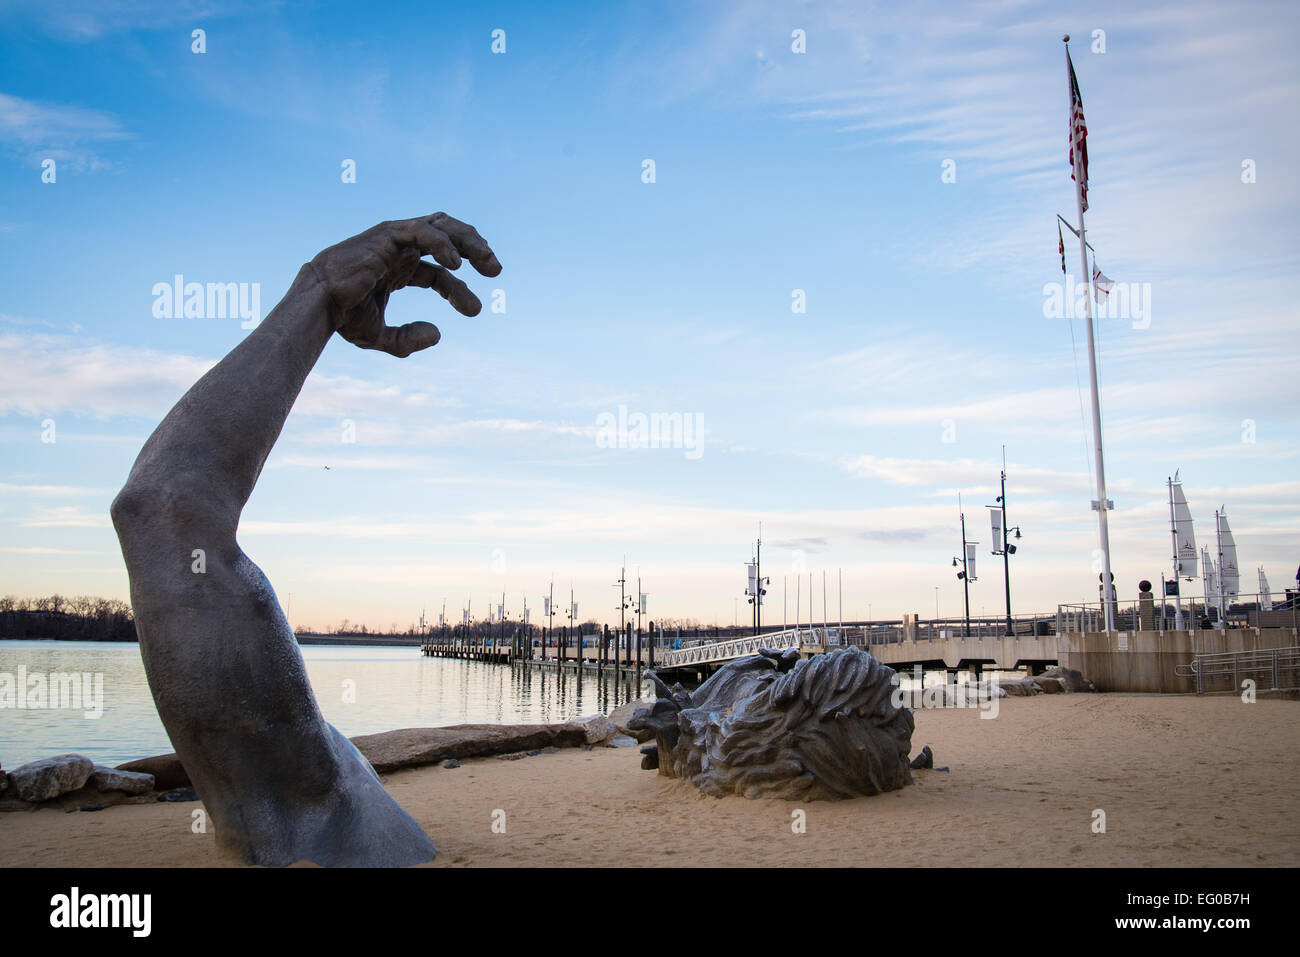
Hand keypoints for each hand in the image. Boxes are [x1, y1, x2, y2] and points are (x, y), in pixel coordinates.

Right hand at [308, 213, 501, 356]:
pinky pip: (423, 231)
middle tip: (496, 271)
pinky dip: (443, 243)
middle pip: (448, 238)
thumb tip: (438, 335)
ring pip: (442, 227)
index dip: (459, 289)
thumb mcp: (379, 337)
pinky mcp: (389, 234)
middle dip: (475, 249)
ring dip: (470, 242)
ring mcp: (395, 238)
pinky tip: (456, 264)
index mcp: (399, 267)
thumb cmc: (343, 317)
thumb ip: (406, 340)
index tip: (475, 309)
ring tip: (490, 265)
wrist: (318, 304)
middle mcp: (400, 249)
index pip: (440, 272)